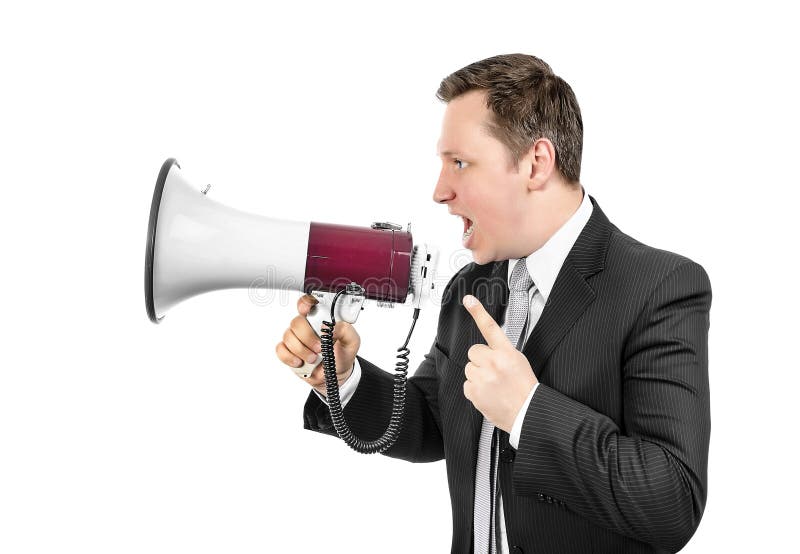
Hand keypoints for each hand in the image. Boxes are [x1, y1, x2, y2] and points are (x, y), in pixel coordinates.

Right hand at [275, 294, 360, 394]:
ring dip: (302, 350)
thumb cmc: (342, 354)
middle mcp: (306, 326)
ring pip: (288, 336)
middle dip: (308, 337)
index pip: (308, 303)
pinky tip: (300, 362)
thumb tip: (331, 326)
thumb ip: (345, 330)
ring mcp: (295, 338)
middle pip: (297, 322)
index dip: (304, 303)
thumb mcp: (351, 341)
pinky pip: (281, 350)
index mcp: (320, 318)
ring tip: (314, 359)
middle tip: (319, 348)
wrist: (336, 374)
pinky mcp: (288, 351)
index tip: (306, 310)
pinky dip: (290, 357)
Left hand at [462, 294, 537, 432]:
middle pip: (474, 351)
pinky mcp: (474, 391)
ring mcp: (483, 377)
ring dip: (478, 375)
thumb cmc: (525, 389)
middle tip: (493, 371)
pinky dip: (475, 389)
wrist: (526, 413)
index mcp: (507, 353)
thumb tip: (488, 351)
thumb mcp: (520, 362)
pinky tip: (488, 393)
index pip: (491, 328)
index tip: (468, 300)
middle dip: (480, 359)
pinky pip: (467, 385)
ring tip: (493, 384)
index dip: (478, 312)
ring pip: (469, 368)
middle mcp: (493, 363)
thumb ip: (503, 353)